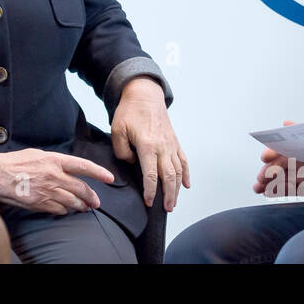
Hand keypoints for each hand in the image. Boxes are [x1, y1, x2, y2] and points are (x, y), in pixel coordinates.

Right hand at [0, 146, 115, 214]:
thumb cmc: (13, 162)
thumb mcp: (37, 154)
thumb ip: (53, 161)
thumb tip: (65, 167)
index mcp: (54, 160)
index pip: (84, 166)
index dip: (99, 173)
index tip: (110, 178)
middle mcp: (54, 175)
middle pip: (81, 189)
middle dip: (92, 197)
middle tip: (96, 202)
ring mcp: (47, 191)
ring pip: (72, 202)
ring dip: (81, 206)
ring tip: (84, 208)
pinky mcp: (39, 204)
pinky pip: (59, 210)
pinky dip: (64, 211)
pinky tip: (65, 210)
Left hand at [110, 77, 189, 210]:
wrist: (144, 94)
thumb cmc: (129, 111)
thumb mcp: (117, 130)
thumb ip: (122, 151)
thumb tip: (131, 163)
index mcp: (147, 145)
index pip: (151, 174)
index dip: (151, 191)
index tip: (149, 202)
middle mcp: (163, 146)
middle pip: (169, 176)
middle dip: (169, 195)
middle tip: (167, 209)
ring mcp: (171, 144)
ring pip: (178, 171)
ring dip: (178, 188)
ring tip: (174, 202)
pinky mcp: (175, 141)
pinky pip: (184, 160)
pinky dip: (186, 174)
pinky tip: (187, 185)